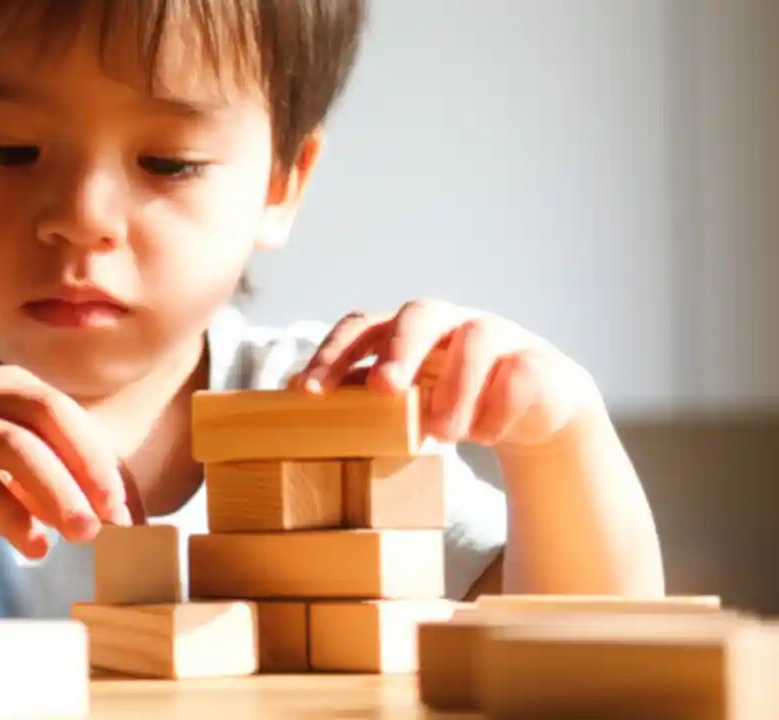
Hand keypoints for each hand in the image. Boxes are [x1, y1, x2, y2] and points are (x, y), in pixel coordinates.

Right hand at [0, 365, 131, 558]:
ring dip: (59, 492)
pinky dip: (11, 516)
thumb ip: (36, 464)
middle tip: (116, 518)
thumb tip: (91, 508)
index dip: (106, 464)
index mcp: (9, 383)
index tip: (130, 511)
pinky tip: (33, 545)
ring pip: (19, 449)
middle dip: (92, 469)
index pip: (72, 419)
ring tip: (84, 535)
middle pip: (54, 419)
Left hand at [288, 299, 600, 447]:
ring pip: (474, 340)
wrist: (532, 406)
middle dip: (399, 352)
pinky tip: (486, 435)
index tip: (309, 392)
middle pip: (419, 316)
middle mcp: (447, 323)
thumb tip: (294, 399)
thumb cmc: (451, 399)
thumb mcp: (405, 402)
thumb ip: (362, 397)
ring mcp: (495, 334)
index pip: (362, 327)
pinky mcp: (536, 360)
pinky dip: (497, 410)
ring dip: (455, 391)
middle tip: (385, 391)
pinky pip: (516, 375)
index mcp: (403, 330)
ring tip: (445, 434)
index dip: (334, 354)